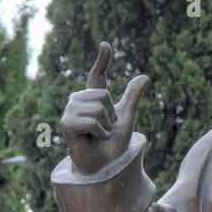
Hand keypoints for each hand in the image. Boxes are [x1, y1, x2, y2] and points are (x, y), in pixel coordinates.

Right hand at [60, 42, 148, 176]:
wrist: (106, 166)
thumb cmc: (114, 144)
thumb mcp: (127, 118)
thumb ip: (132, 97)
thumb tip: (145, 77)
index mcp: (93, 97)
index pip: (97, 75)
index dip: (102, 60)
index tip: (106, 45)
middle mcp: (78, 100)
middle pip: (103, 95)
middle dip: (111, 115)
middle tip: (106, 129)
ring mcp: (70, 111)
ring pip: (97, 108)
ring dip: (105, 126)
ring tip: (99, 135)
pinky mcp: (66, 123)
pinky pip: (91, 121)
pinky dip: (99, 132)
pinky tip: (94, 139)